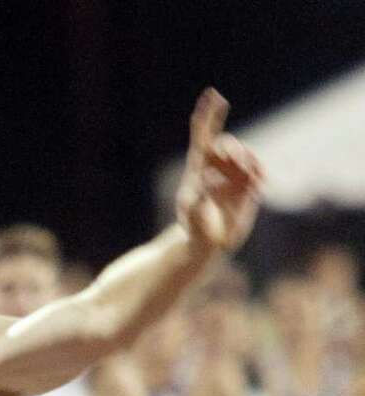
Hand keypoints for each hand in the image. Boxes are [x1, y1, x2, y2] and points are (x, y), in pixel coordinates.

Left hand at [175, 90, 263, 253]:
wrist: (206, 245)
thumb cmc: (194, 228)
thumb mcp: (192, 213)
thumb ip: (200, 197)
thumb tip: (210, 180)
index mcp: (198, 167)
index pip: (203, 134)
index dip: (209, 113)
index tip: (213, 94)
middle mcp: (216, 167)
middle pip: (227, 144)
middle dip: (234, 150)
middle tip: (238, 161)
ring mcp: (233, 176)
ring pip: (244, 156)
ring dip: (247, 161)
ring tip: (250, 178)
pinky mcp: (246, 187)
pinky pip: (256, 172)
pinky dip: (259, 172)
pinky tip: (259, 181)